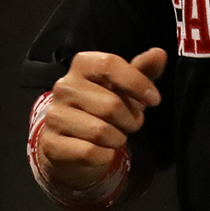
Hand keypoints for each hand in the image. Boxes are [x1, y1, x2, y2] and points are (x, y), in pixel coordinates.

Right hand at [34, 48, 166, 190]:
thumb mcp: (125, 88)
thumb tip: (159, 54)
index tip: (154, 100)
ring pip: (100, 131)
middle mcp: (63, 86)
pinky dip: (105, 156)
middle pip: (111, 104)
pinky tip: (102, 152)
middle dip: (131, 120)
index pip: (110, 64)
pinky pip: (89, 152)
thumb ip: (142, 71)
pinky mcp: (51, 143)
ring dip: (118, 139)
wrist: (73, 144)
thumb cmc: (103, 108)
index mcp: (82, 65)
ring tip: (116, 137)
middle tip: (130, 124)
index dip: (137, 83)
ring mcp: (54, 114)